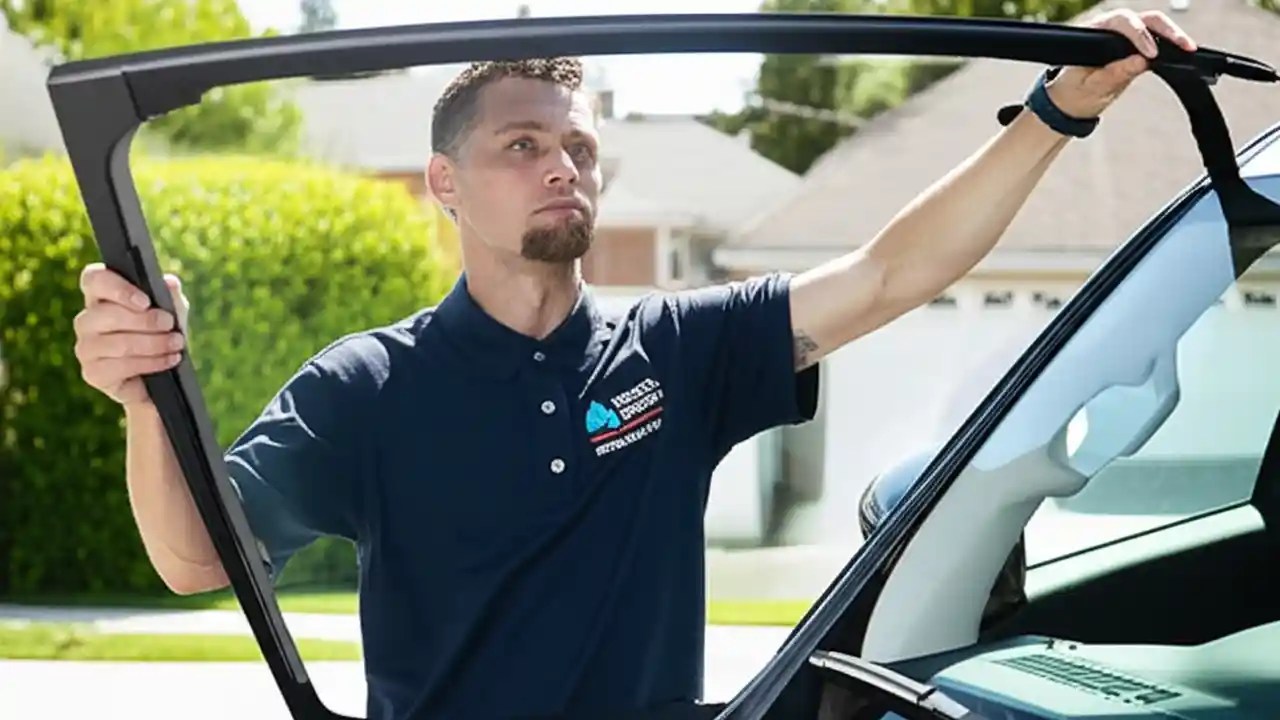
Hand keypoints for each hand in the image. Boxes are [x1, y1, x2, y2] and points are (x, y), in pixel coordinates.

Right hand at [74, 263, 188, 409]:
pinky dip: (150, 363)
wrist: (165, 374)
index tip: (145, 301)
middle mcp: (87, 320)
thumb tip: (170, 283)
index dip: (117, 288)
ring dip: (153, 343)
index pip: (94, 280)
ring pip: (116, 343)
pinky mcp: (92, 373)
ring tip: (175, 344)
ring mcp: (86, 348)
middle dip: (144, 320)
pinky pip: (120, 367)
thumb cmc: (163, 334)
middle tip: (169, 324)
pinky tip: (168, 360)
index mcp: (101, 296)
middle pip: (105, 313)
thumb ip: (171, 296)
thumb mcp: (174, 312)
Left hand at [1047, 8, 1197, 119]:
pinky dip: (1171, 45)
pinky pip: (1157, 39)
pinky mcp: (1137, 46)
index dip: (1139, 35)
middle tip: (1184, 46)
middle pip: (1144, 19)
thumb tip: (1140, 62)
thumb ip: (1112, 74)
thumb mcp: (1090, 87)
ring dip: (1173, 35)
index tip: (1151, 54)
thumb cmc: (1074, 91)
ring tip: (1189, 49)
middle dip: (1166, 30)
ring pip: (1154, 26)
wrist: (1072, 99)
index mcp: (1094, 32)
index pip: (1121, 22)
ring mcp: (1125, 35)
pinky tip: (1184, 52)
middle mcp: (1111, 27)